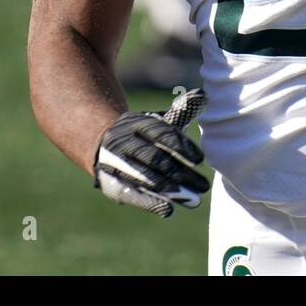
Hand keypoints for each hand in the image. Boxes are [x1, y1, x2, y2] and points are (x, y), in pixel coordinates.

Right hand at [93, 88, 209, 216]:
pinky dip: (149, 202)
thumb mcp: (156, 121)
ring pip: (144, 177)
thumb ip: (180, 112)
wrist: (101, 146)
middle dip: (180, 172)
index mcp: (136, 123)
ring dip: (169, 189)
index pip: (160, 133)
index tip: (200, 160)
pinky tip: (168, 210)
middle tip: (204, 186)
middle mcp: (123, 142)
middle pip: (154, 158)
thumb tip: (203, 95)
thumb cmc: (141, 135)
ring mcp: (115, 164)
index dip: (180, 146)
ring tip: (194, 200)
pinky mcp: (111, 184)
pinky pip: (131, 194)